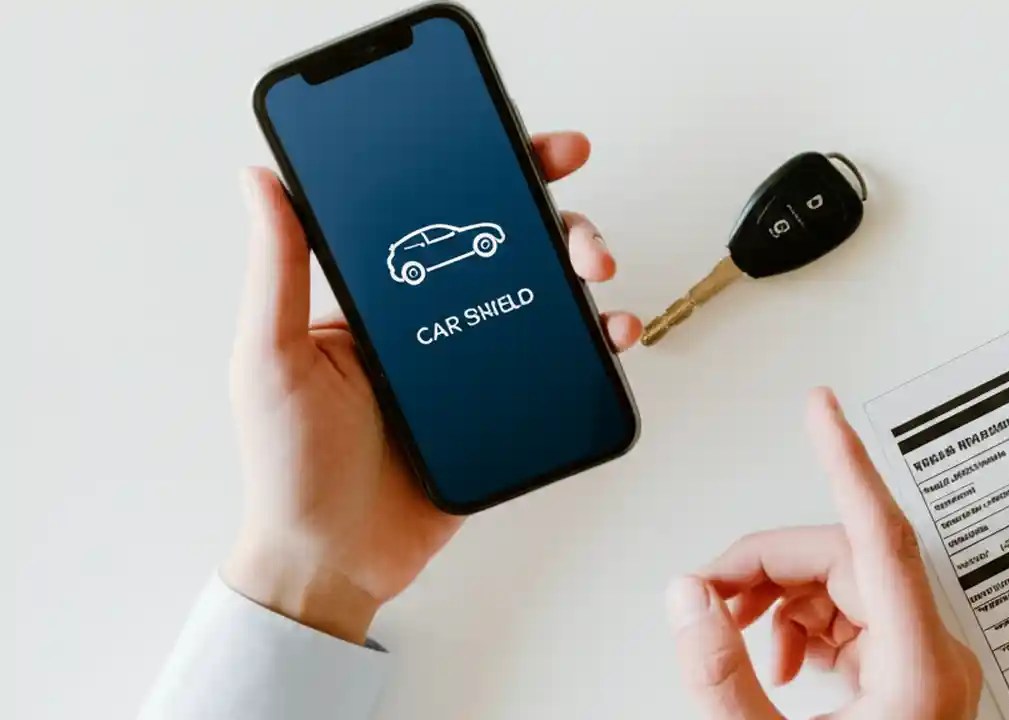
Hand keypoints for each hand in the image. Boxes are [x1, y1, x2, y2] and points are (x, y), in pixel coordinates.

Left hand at [223, 131, 639, 643]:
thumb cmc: (290, 465)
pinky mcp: (505, 409)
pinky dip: (595, 342)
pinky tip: (610, 335)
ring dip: (583, 273)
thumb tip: (261, 179)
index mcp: (382, 295)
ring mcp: (473, 362)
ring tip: (599, 278)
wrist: (335, 560)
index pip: (442, 212)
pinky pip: (560, 364)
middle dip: (557, 220)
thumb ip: (277, 270)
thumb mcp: (272, 357)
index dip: (490, 171)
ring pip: (545, 297)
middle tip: (579, 227)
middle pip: (510, 246)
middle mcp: (434, 318)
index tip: (529, 147)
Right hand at [666, 388, 981, 719]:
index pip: (882, 531)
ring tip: (735, 632)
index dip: (843, 460)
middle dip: (768, 566)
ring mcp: (925, 667)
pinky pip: (853, 619)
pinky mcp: (908, 680)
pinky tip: (778, 660)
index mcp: (920, 668)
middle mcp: (934, 657)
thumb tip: (690, 599)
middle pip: (845, 559)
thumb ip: (723, 675)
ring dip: (781, 598)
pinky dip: (804, 627)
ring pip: (844, 585)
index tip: (821, 409)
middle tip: (709, 590)